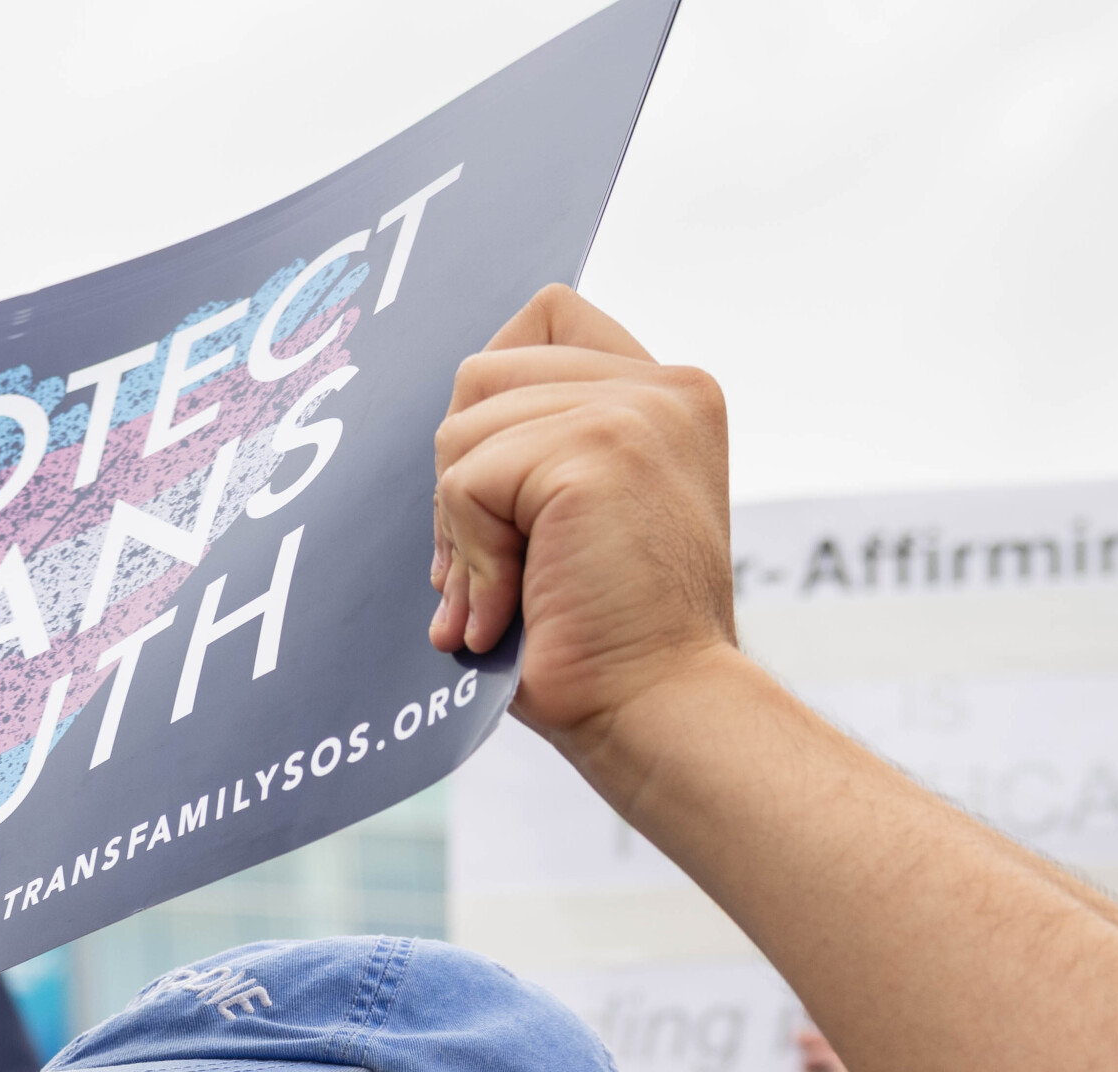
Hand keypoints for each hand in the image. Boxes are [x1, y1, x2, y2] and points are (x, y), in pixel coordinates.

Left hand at [428, 288, 735, 751]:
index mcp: (669, 395)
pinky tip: (507, 612)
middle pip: (484, 373)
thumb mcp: (575, 520)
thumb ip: (539, 450)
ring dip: (460, 531)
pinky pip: (469, 481)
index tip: (496, 498)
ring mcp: (635, 412)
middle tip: (477, 571)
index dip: (490, 401)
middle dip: (460, 480)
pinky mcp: (596, 450)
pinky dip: (470, 558)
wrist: (653, 707)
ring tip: (497, 602)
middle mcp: (663, 388)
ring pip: (464, 429)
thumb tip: (449, 435)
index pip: (545, 318)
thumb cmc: (604, 636)